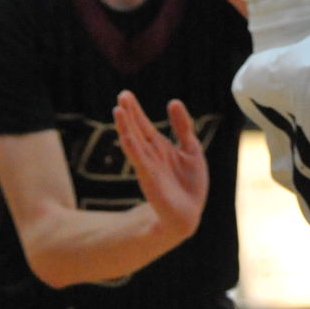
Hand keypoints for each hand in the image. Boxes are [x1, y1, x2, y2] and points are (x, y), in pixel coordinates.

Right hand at [114, 91, 207, 243]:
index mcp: (160, 147)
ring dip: (126, 127)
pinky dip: (133, 148)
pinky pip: (140, 161)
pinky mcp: (151, 179)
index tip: (125, 94)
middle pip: (137, 130)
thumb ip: (183, 127)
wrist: (189, 214)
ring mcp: (149, 166)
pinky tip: (126, 136)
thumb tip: (173, 101)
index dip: (135, 110)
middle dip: (129, 114)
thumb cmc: (190, 184)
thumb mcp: (191, 148)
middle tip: (121, 95)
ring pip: (135, 143)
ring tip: (118, 111)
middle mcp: (151, 154)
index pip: (144, 125)